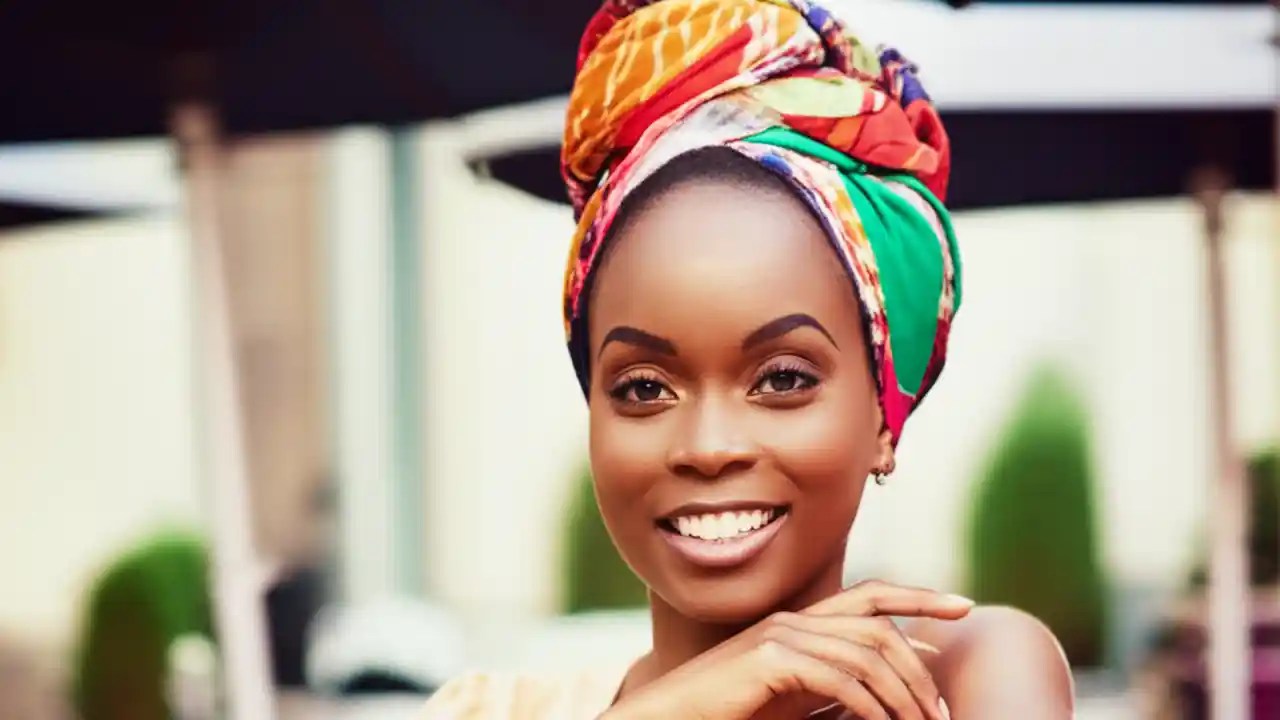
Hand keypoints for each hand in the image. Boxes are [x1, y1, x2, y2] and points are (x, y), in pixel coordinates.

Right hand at [602, 580, 971, 719]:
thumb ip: (831, 684)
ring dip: (903, 696)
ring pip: (866, 654)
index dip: (920, 596)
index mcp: (801, 621)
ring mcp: (780, 636)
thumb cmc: (729, 713)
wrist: (668, 717)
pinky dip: (870, 705)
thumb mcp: (790, 696)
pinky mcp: (769, 660)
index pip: (871, 596)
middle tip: (942, 712)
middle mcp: (794, 619)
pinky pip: (838, 678)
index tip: (965, 607)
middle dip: (920, 668)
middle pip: (879, 627)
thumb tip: (884, 692)